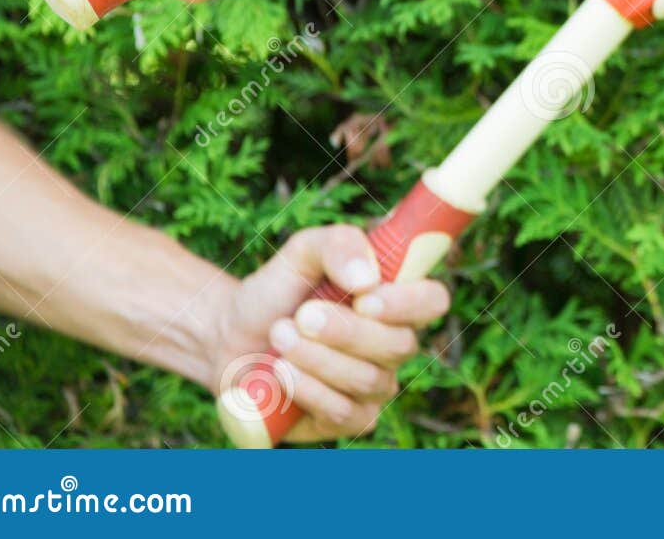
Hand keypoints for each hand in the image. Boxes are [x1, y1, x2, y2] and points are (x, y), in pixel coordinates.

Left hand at [202, 225, 449, 441]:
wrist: (229, 336)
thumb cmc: (276, 291)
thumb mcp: (302, 252)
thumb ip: (338, 245)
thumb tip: (369, 277)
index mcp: (393, 299)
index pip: (434, 300)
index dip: (410, 302)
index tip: (366, 298)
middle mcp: (392, 344)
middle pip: (400, 345)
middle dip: (345, 331)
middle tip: (301, 315)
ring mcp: (374, 384)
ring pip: (368, 379)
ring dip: (316, 357)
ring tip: (279, 336)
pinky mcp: (348, 419)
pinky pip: (344, 411)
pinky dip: (308, 390)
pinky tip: (281, 374)